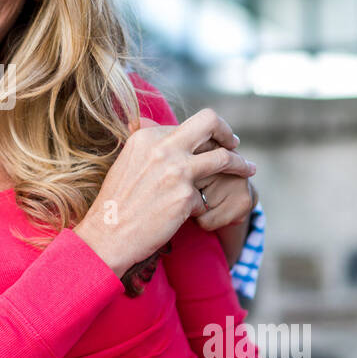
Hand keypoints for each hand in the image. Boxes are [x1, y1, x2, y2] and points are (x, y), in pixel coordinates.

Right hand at [74, 109, 256, 278]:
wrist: (107, 235)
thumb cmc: (115, 203)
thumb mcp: (126, 162)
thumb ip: (147, 144)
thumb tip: (156, 127)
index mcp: (147, 136)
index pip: (187, 125)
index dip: (201, 136)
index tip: (209, 144)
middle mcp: (164, 148)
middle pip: (209, 122)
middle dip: (226, 131)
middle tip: (234, 143)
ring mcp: (177, 172)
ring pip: (223, 158)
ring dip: (240, 163)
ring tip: (249, 169)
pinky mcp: (186, 198)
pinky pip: (206, 198)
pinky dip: (203, 208)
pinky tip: (194, 217)